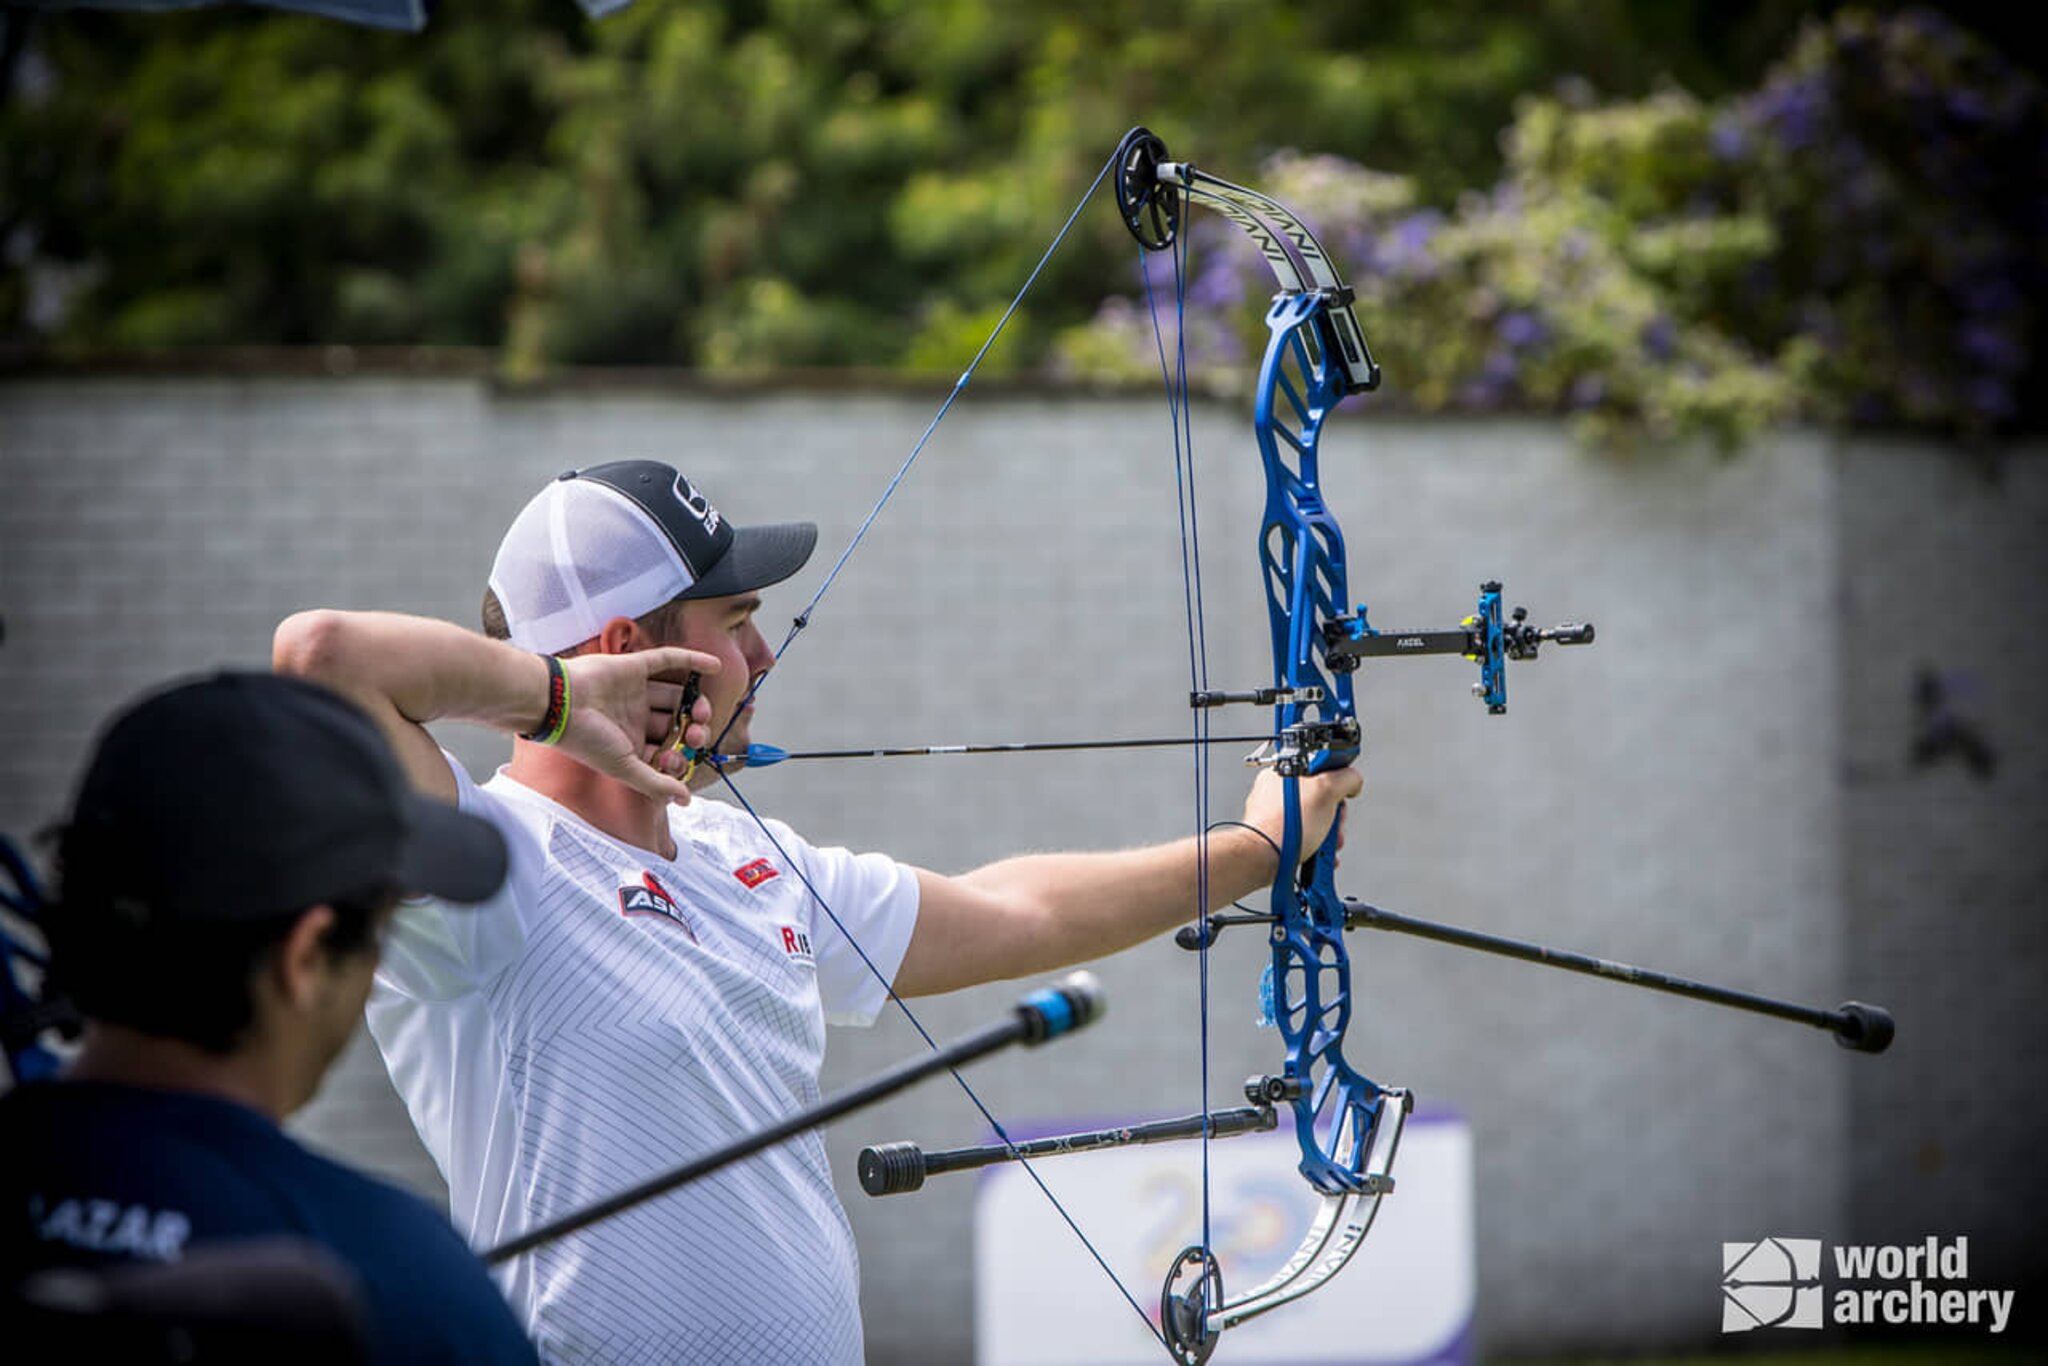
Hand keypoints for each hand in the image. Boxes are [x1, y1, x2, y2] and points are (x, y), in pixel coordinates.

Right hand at [557, 648, 718, 802]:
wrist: (557, 704)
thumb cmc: (584, 739)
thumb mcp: (624, 768)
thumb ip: (655, 784)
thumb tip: (685, 800)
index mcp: (631, 742)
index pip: (666, 748)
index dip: (679, 754)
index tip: (680, 760)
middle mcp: (635, 717)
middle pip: (675, 722)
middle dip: (691, 729)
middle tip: (697, 733)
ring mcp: (635, 691)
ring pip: (676, 695)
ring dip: (694, 702)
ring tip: (702, 710)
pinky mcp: (634, 667)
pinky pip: (668, 660)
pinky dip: (693, 662)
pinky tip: (716, 666)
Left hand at [1242, 764, 1363, 871]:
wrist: (1261, 859)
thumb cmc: (1284, 825)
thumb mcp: (1327, 790)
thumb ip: (1346, 778)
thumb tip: (1353, 781)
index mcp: (1285, 771)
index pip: (1321, 769)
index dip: (1337, 783)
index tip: (1341, 796)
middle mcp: (1277, 791)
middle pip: (1322, 798)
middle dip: (1335, 817)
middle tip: (1334, 825)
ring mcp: (1274, 815)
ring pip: (1314, 821)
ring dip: (1328, 836)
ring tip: (1326, 846)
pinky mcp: (1276, 836)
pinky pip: (1304, 838)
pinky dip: (1316, 848)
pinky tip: (1318, 856)